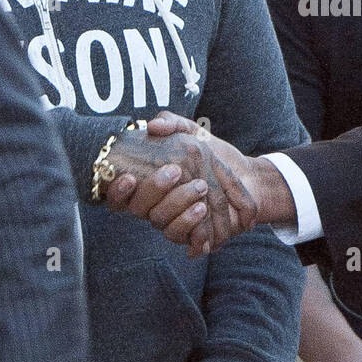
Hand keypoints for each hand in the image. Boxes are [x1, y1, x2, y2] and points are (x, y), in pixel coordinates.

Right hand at [104, 113, 290, 254]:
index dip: (117, 191)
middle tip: (176, 171)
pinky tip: (201, 209)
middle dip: (154, 190)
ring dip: (176, 205)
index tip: (128, 178)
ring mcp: (169, 222)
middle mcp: (152, 206)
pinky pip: (182, 237)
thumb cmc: (210, 152)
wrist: (244, 175)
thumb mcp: (190, 130)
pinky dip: (191, 225)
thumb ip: (170, 123)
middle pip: (138, 208)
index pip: (117, 195)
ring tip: (199, 188)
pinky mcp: (190, 235)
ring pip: (160, 222)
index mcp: (143, 184)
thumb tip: (152, 126)